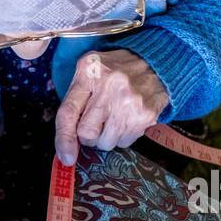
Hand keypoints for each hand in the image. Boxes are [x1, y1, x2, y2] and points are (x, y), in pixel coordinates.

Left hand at [55, 50, 167, 165]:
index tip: (66, 157)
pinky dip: (123, 136)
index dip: (63, 139)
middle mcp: (109, 86)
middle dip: (88, 135)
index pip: (68, 112)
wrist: (156, 63)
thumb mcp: (89, 73)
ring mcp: (129, 102)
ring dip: (106, 137)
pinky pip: (124, 142)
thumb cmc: (116, 72)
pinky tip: (127, 118)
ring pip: (106, 142)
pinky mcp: (145, 115)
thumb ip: (74, 101)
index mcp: (89, 72)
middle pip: (86, 133)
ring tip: (115, 117)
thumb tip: (66, 145)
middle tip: (97, 122)